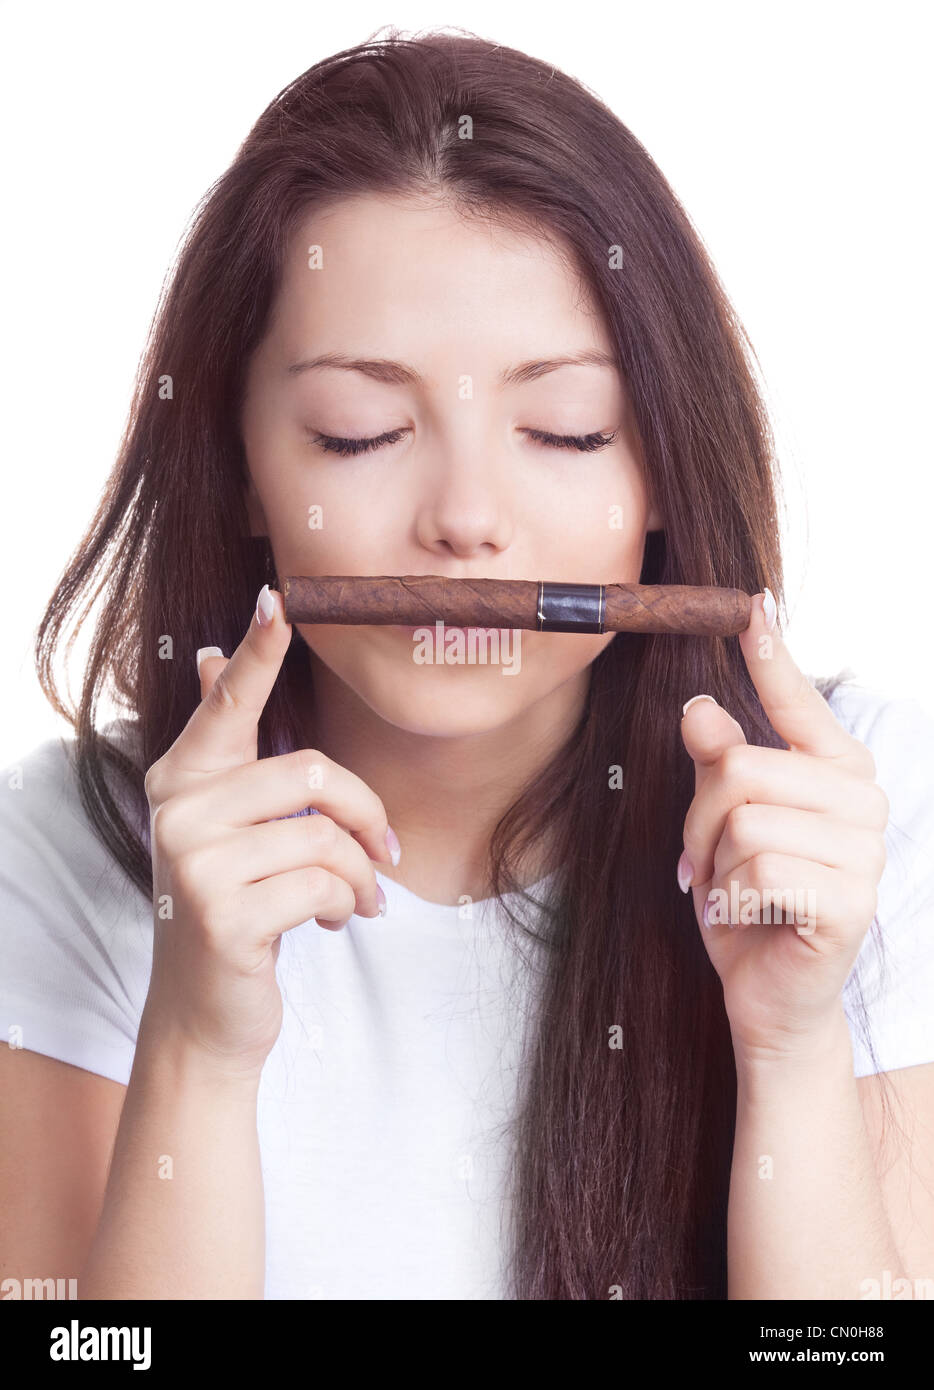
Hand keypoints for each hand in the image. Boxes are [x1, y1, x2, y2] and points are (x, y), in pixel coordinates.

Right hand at [140, 585, 395, 1078]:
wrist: (204, 1013)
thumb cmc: (235, 908)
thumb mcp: (229, 828)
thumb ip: (232, 753)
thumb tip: (216, 656)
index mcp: (182, 778)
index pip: (228, 703)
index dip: (260, 653)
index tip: (279, 597)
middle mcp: (177, 810)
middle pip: (310, 772)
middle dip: (365, 816)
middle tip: (387, 856)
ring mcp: (194, 863)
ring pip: (325, 835)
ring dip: (362, 875)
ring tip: (362, 900)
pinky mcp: (222, 914)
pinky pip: (324, 886)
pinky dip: (350, 906)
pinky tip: (339, 923)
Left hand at [678, 591, 889, 1060]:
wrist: (770, 997)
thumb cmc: (747, 902)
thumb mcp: (719, 825)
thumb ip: (718, 764)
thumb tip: (698, 707)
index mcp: (836, 772)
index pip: (800, 703)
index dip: (772, 657)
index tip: (752, 605)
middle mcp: (862, 803)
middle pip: (742, 768)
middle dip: (701, 819)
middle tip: (706, 861)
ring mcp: (863, 853)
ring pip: (743, 820)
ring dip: (715, 864)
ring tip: (731, 892)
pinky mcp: (849, 902)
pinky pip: (757, 871)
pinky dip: (731, 900)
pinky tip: (748, 918)